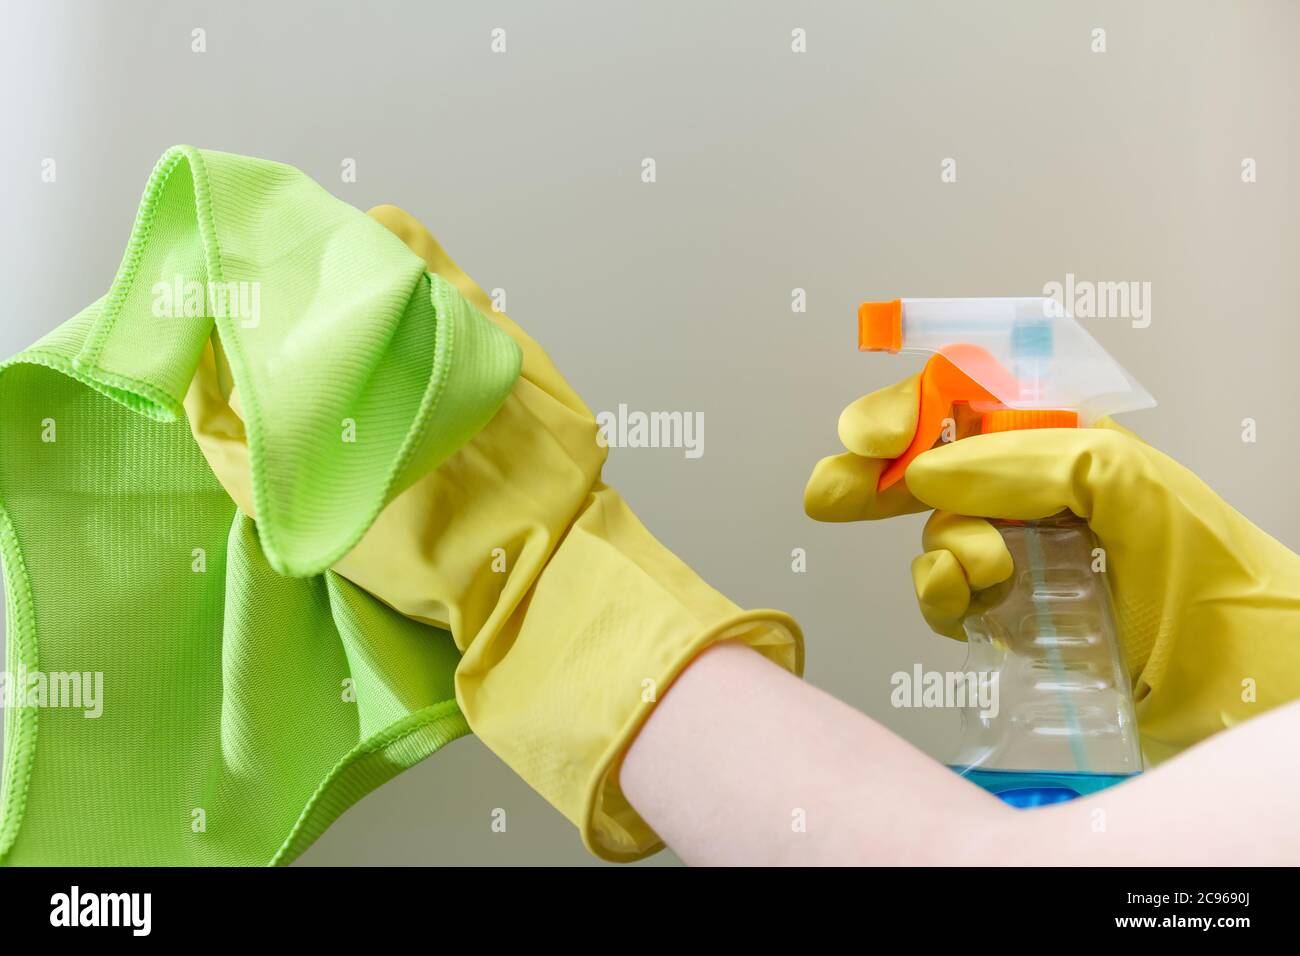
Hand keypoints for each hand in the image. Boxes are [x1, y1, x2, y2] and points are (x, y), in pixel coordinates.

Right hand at [805, 377, 1299, 759]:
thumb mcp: (1124, 483)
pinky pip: (941, 595)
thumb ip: (1021, 460)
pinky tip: (971, 600)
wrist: (1233, 686)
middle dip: (876, 475)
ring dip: (943, 550)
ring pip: (932, 534)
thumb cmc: (1205, 574)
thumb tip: (926, 471)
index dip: (911, 408)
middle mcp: (1033, 493)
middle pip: (928, 463)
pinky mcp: (1004, 617)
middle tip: (830, 496)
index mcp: (1064, 439)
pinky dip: (941, 597)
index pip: (967, 399)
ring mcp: (1016, 555)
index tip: (875, 436)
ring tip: (986, 570)